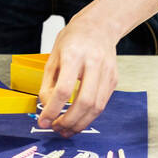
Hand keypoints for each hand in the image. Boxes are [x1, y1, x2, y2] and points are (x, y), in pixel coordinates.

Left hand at [38, 15, 117, 135]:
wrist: (100, 26)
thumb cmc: (73, 40)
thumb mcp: (53, 57)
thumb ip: (48, 83)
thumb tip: (46, 108)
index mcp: (74, 55)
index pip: (64, 90)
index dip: (52, 110)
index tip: (42, 121)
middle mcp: (94, 64)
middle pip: (84, 102)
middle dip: (68, 121)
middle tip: (56, 129)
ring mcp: (107, 72)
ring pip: (96, 107)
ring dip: (80, 124)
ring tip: (66, 130)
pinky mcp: (114, 80)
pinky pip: (102, 104)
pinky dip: (89, 116)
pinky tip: (77, 120)